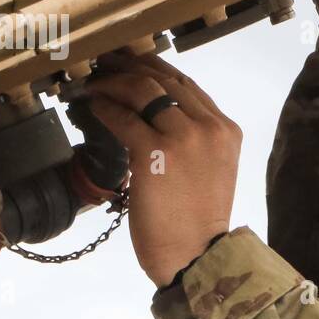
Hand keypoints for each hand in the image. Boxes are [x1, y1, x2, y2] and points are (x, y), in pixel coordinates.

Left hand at [84, 51, 241, 288]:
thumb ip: (193, 139)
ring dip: (113, 82)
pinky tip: (93, 107)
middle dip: (131, 66)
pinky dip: (105, 108)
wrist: (197, 255)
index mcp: (226, 130)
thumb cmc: (198, 220)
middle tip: (105, 63)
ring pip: (144, 89)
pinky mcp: (156, 153)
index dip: (155, 68)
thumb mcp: (210, 169)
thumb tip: (153, 116)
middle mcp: (209, 127)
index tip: (131, 64)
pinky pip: (124, 118)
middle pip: (165, 79)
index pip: (187, 85)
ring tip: (93, 82)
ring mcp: (184, 138)